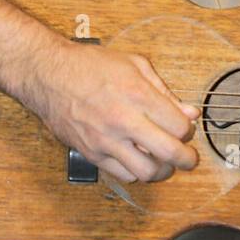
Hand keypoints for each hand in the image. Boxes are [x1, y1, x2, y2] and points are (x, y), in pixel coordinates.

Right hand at [23, 40, 200, 183]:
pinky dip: (135, 172)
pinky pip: (121, 174)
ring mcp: (106, 140)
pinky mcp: (91, 153)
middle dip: (186, 159)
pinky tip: (139, 161)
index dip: (188, 131)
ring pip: (145, 172)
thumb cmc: (90, 65)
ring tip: (165, 163)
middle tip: (189, 159)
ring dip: (162, 171)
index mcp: (138, 95)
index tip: (187, 129)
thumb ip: (165, 91)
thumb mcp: (134, 65)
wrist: (49, 75)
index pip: (178, 126)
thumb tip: (189, 112)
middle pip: (168, 152)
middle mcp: (123, 120)